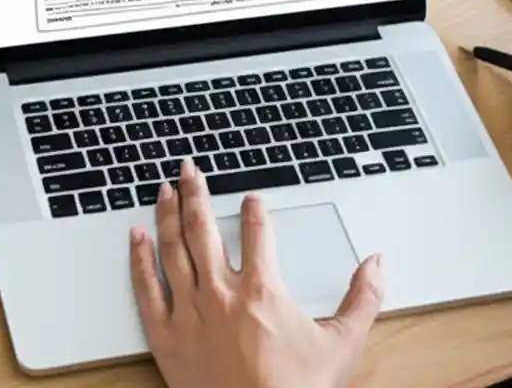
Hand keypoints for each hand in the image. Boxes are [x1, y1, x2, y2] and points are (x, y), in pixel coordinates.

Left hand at [129, 160, 383, 387]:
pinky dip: (138, 259)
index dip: (254, 210)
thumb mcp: (343, 344)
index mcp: (262, 290)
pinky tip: (135, 236)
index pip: (257, 232)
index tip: (250, 198)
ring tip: (165, 189)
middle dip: (197, 193)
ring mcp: (189, 313)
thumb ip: (363, 298)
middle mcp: (221, 293)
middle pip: (203, 228)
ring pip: (172, 249)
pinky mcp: (166, 338)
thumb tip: (376, 262)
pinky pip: (146, 289)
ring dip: (168, 214)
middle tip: (190, 168)